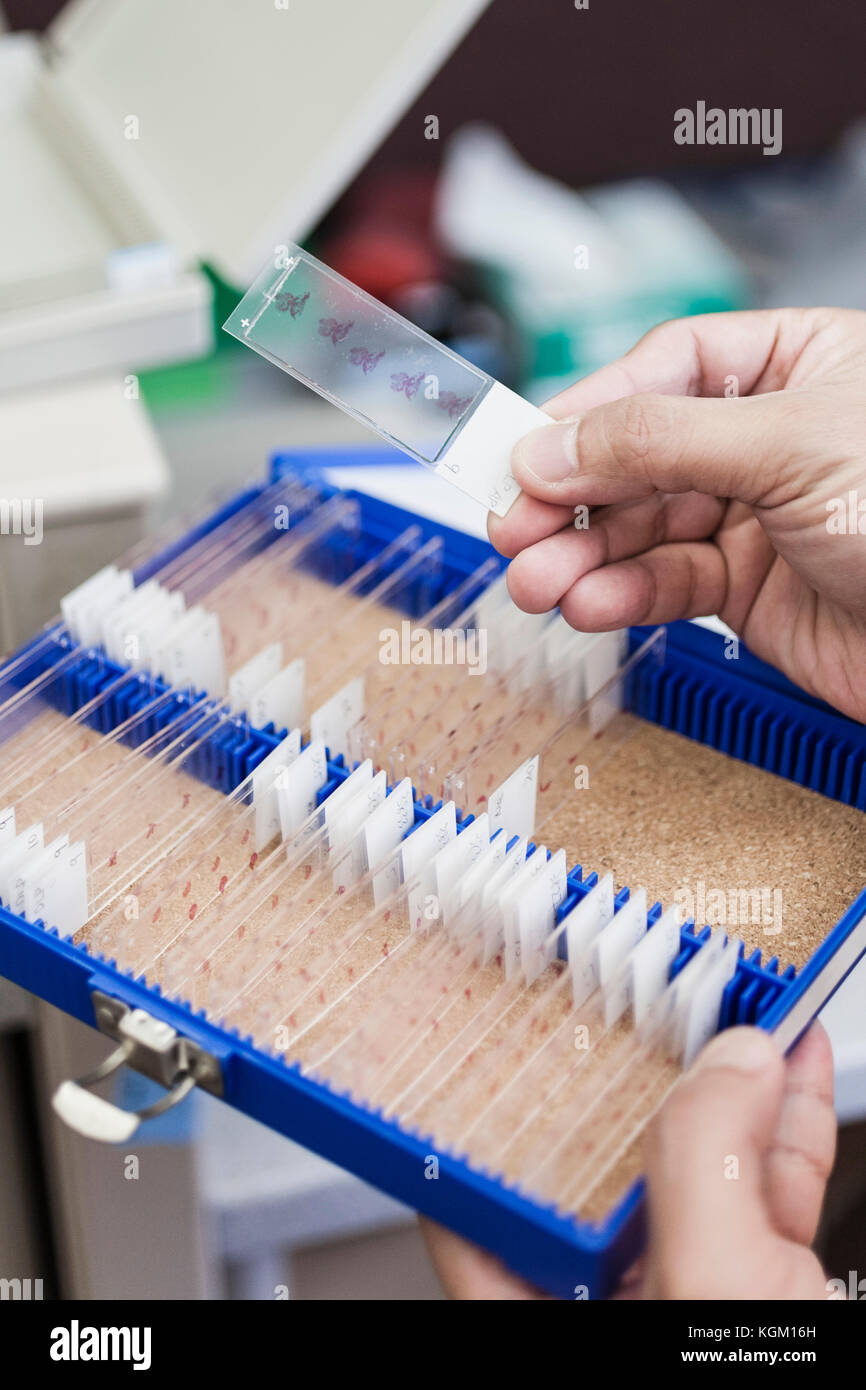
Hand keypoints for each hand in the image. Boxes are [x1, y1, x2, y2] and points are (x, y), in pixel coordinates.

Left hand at [421, 1023, 835, 1298]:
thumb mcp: (715, 1297)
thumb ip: (706, 1165)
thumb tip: (731, 1062)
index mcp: (546, 1315)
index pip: (478, 1202)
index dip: (484, 1107)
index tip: (498, 1027)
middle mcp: (610, 1309)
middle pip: (603, 1165)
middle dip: (639, 1073)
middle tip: (651, 992)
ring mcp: (691, 1302)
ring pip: (699, 1169)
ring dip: (732, 1084)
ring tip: (745, 1008)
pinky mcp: (763, 1297)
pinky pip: (766, 1194)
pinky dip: (789, 1126)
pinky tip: (798, 1073)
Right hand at [491, 308, 865, 722]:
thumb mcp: (789, 446)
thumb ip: (659, 442)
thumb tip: (553, 445)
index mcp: (794, 365)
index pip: (664, 370)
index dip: (590, 410)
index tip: (526, 451)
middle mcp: (767, 436)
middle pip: (636, 454)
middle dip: (573, 496)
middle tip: (514, 527)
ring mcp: (754, 515)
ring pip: (640, 528)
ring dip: (583, 557)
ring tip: (537, 580)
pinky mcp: (747, 590)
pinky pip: (665, 584)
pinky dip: (621, 596)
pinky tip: (590, 601)